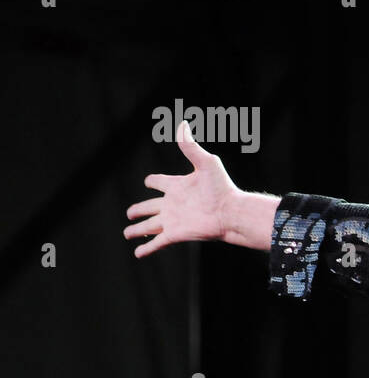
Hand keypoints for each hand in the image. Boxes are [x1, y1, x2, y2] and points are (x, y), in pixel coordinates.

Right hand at [124, 121, 240, 257]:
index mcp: (177, 186)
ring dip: (137, 230)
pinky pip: (157, 242)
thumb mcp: (206, 163)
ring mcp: (173, 220)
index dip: (153, 180)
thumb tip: (182, 124)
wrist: (231, 213)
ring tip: (127, 233)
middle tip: (130, 213)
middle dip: (138, 210)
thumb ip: (191, 146)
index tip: (149, 181)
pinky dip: (146, 248)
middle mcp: (173, 204)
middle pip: (150, 206)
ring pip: (149, 225)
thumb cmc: (222, 188)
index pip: (159, 182)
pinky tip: (137, 253)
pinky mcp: (175, 234)